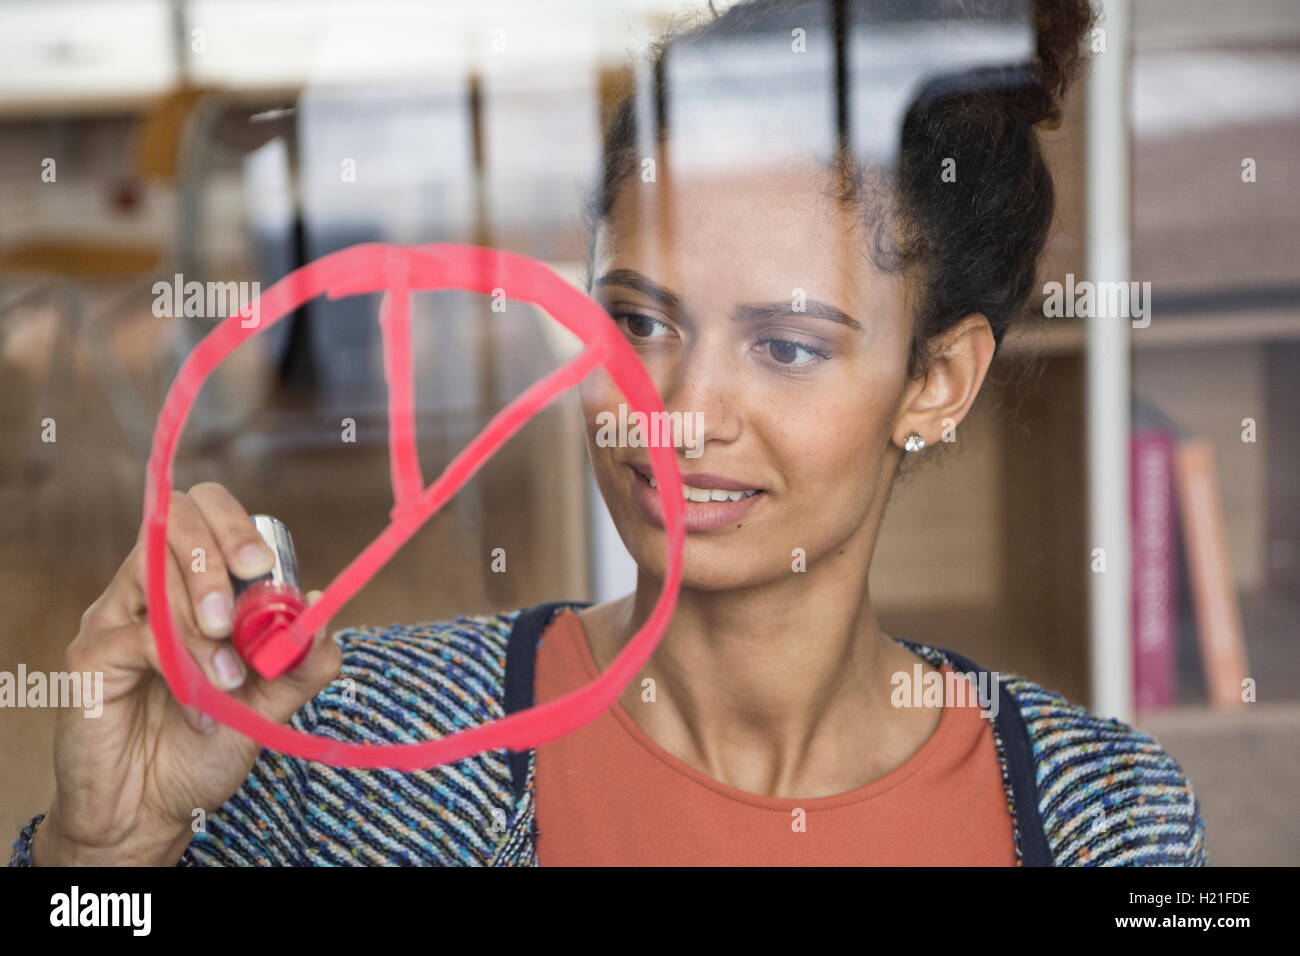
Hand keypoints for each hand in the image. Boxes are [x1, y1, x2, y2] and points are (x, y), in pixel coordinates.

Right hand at [32, 483, 340, 864]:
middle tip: (236, 616)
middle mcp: (148, 586)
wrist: (154, 809)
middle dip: (214, 558)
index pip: (203, 509)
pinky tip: (200, 702)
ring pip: (154, 574)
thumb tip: (327, 608)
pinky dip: (181, 665)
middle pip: (174, 520)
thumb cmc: (207, 744)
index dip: (234, 523)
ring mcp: (114, 616)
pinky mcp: (89, 655)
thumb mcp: (272, 702)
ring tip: (228, 680)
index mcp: (193, 582)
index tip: (262, 564)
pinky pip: (138, 635)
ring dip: (204, 626)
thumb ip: (302, 660)